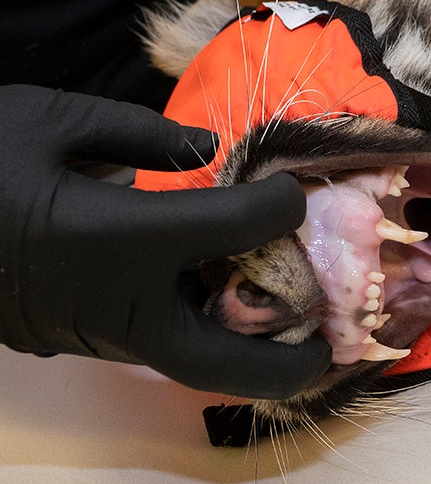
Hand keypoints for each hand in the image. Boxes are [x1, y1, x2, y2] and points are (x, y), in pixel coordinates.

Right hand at [0, 85, 331, 398]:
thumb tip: (208, 150)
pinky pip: (156, 344)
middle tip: (328, 345)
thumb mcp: (49, 120)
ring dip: (247, 352)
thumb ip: (139, 133)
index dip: (277, 207)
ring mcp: (91, 333)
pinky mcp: (75, 339)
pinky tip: (220, 295)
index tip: (292, 193)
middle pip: (220, 360)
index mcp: (112, 235)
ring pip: (189, 362)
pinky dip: (200, 329)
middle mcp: (112, 301)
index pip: (233, 228)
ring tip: (295, 324)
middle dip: (285, 363)